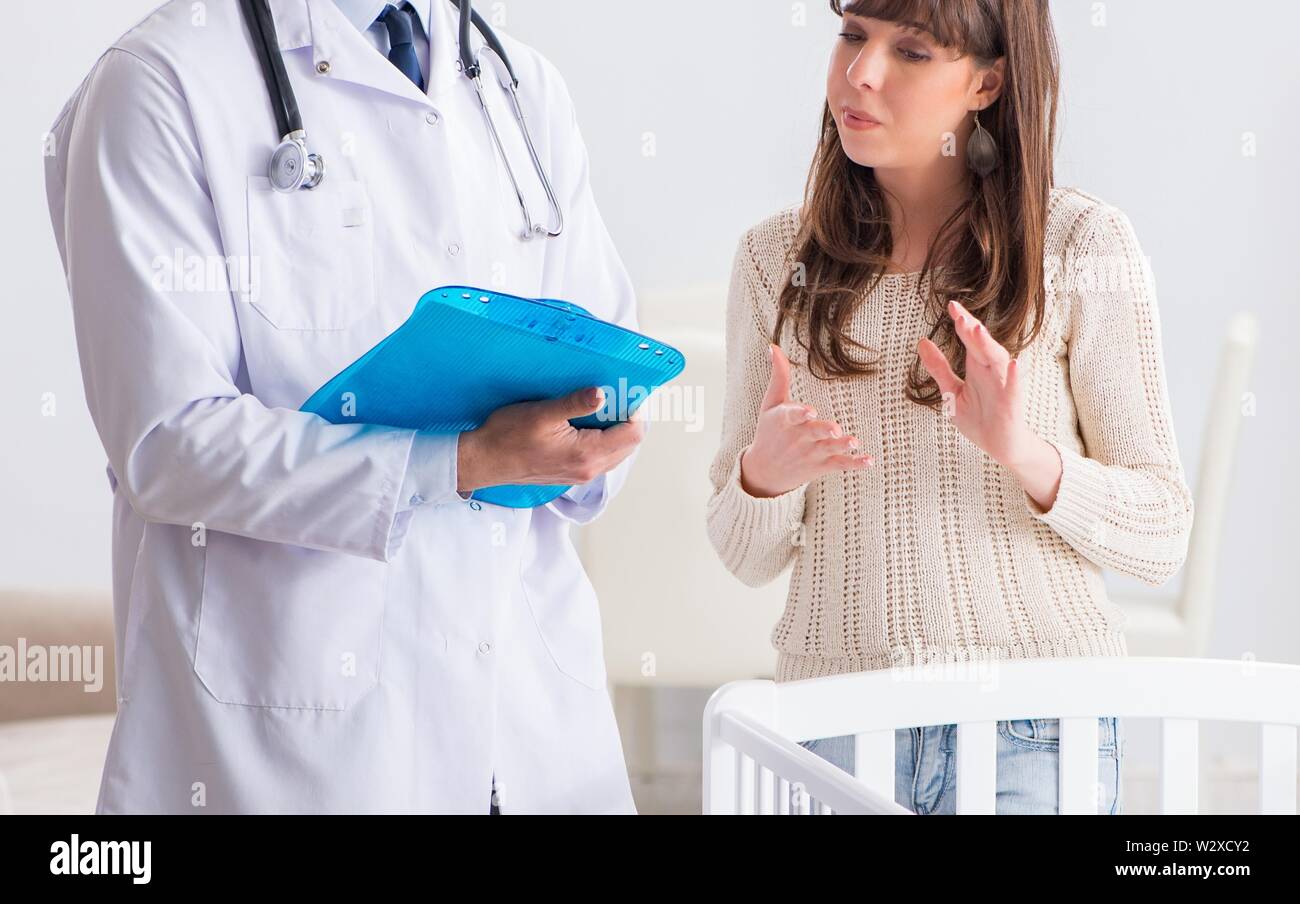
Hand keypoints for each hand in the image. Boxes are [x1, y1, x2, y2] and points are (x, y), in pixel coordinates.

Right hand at [457, 386, 645, 491]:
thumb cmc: (507, 438)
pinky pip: (600, 457)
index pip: (632, 434)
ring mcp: (580, 474)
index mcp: (587, 454)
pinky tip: (585, 424)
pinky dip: (602, 440)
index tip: (624, 392)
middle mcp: (589, 469)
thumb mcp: (542, 413)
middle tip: (616, 397)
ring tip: (601, 408)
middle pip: (629, 445)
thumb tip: (601, 394)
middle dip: (628, 420)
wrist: (483, 461)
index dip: (634, 411)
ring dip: (615, 431)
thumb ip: (574, 403)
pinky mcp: (571, 473)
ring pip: (616, 452)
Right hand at [739, 343, 872, 497]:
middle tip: (835, 429)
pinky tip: (869, 461)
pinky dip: (854, 464)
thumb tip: (773, 346)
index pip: (790, 416)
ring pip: (828, 449)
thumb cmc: (770, 431)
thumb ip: (778, 376)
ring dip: (842, 446)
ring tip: (853, 442)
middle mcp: (798, 438)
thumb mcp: (770, 404)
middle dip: (824, 431)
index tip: (810, 410)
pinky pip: (839, 465)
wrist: (765, 472)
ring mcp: (811, 453)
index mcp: (783, 421)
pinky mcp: (821, 465)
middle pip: (813, 433)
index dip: (799, 413)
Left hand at [916, 299, 1037, 466]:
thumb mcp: (951, 391)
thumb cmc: (979, 418)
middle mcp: (992, 372)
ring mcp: (1003, 386)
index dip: (962, 322)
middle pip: (982, 346)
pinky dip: (1014, 377)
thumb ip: (938, 368)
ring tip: (977, 330)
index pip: (970, 340)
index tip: (952, 305)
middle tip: (960, 314)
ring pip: (998, 361)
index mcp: (977, 367)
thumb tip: (922, 342)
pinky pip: (1014, 389)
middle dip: (972, 330)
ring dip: (988, 346)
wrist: (999, 446)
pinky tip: (1016, 364)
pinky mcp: (1011, 404)